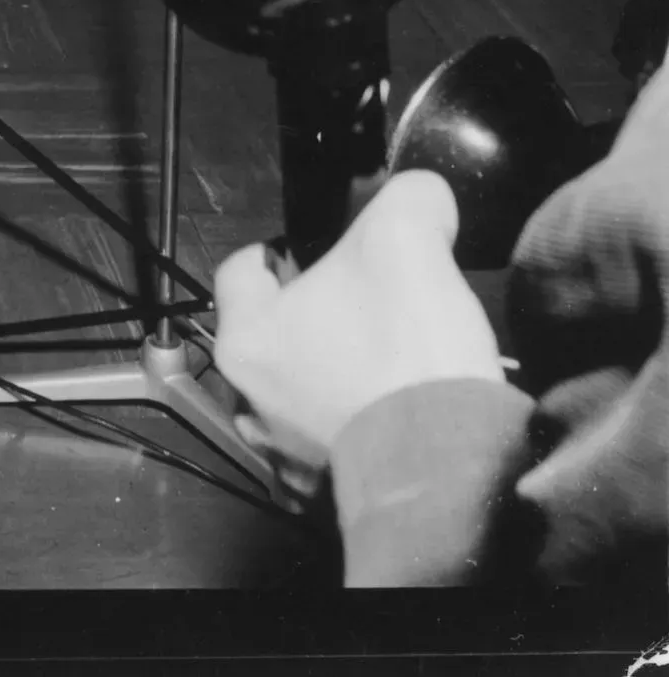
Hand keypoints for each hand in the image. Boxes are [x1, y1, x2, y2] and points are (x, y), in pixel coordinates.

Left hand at [213, 169, 505, 474]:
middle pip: (276, 333)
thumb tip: (420, 197)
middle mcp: (251, 401)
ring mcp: (288, 456)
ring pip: (305, 391)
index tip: (317, 251)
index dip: (281, 250)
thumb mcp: (407, 239)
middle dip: (320, 315)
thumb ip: (407, 201)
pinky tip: (404, 412)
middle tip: (372, 305)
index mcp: (245, 338)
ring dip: (340, 375)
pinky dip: (365, 426)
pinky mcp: (332, 496)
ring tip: (393, 363)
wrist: (452, 469)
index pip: (241, 271)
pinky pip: (338, 444)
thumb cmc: (406, 353)